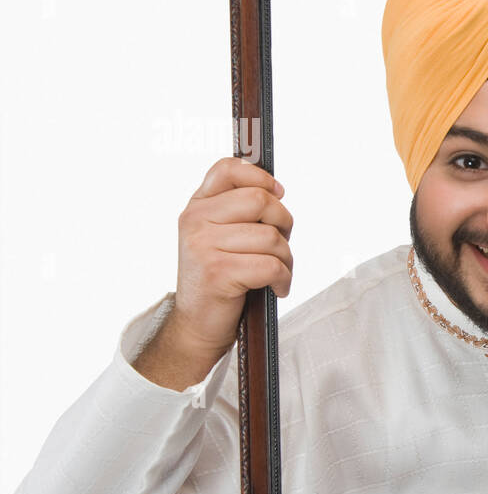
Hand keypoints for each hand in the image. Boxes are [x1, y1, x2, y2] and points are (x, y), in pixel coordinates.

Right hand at [172, 156, 293, 359]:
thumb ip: (239, 210)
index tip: (277, 193)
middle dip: (283, 223)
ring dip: (286, 259)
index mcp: (197, 206)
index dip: (260, 177)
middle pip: (260, 200)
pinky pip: (272, 266)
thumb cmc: (219, 279)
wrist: (196, 324)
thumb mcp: (219, 236)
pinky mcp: (218, 272)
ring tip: (276, 272)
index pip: (228, 169)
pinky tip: (276, 287)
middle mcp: (195, 221)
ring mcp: (204, 246)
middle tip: (280, 244)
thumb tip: (276, 191)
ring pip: (271, 237)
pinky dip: (284, 279)